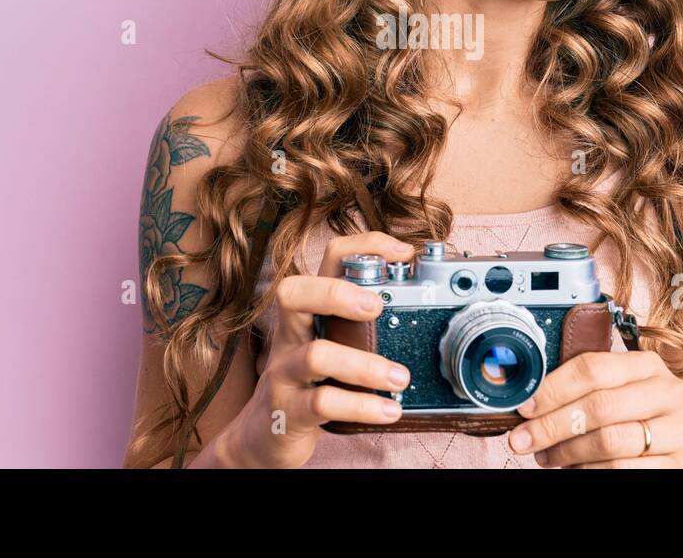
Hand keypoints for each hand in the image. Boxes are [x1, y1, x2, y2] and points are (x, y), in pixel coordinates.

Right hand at [202, 232, 415, 468]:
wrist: (263, 436)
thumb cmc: (308, 383)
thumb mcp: (330, 344)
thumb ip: (361, 326)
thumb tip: (419, 311)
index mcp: (308, 312)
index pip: (328, 259)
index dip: (365, 246)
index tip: (405, 253)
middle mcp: (290, 335)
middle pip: (294, 292)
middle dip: (337, 292)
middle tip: (377, 306)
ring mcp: (284, 372)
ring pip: (315, 355)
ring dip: (364, 366)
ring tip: (400, 378)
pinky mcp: (287, 410)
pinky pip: (323, 403)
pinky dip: (361, 407)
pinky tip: (389, 411)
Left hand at [506, 350, 682, 467]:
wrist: (667, 453)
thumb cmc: (631, 418)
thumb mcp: (614, 394)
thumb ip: (581, 391)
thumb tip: (529, 403)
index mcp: (648, 365)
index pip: (594, 368)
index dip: (553, 388)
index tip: (525, 406)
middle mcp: (671, 393)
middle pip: (600, 406)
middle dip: (553, 425)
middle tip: (523, 438)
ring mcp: (681, 430)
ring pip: (610, 441)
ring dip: (568, 452)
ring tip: (547, 457)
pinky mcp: (682, 464)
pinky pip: (623, 469)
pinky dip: (589, 471)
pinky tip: (574, 469)